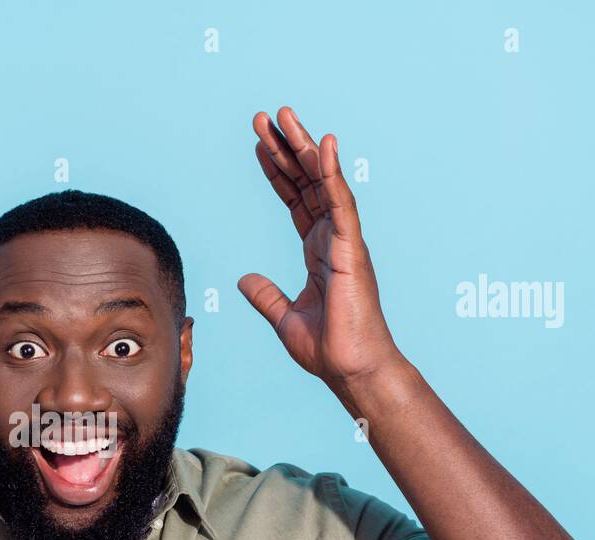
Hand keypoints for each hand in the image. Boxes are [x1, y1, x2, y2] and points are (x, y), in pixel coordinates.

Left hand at [238, 106, 402, 387]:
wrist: (350, 369)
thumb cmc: (327, 348)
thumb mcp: (283, 316)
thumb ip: (265, 295)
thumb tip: (243, 279)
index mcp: (318, 251)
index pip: (295, 201)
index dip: (277, 172)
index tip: (259, 146)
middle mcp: (333, 239)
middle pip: (307, 182)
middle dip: (286, 149)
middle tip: (265, 117)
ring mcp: (344, 241)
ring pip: (323, 183)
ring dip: (304, 148)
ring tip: (284, 116)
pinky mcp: (351, 249)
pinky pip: (341, 203)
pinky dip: (332, 172)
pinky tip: (322, 145)